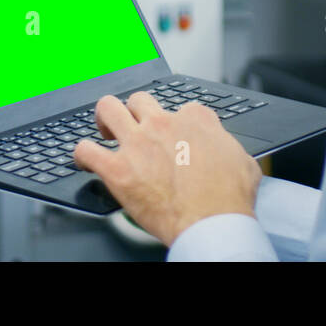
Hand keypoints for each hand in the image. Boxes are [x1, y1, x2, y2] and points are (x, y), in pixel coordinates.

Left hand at [72, 92, 262, 245]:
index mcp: (194, 119)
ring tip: (105, 132)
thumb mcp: (244, 161)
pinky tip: (85, 161)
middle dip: (134, 112)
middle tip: (133, 129)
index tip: (173, 136)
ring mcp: (138, 145)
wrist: (213, 225)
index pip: (179, 106)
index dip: (175, 123)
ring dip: (103, 120)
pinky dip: (81, 155)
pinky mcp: (118, 170)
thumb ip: (227, 145)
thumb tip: (224, 147)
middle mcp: (163, 124)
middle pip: (138, 100)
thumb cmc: (229, 200)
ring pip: (107, 108)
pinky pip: (85, 150)